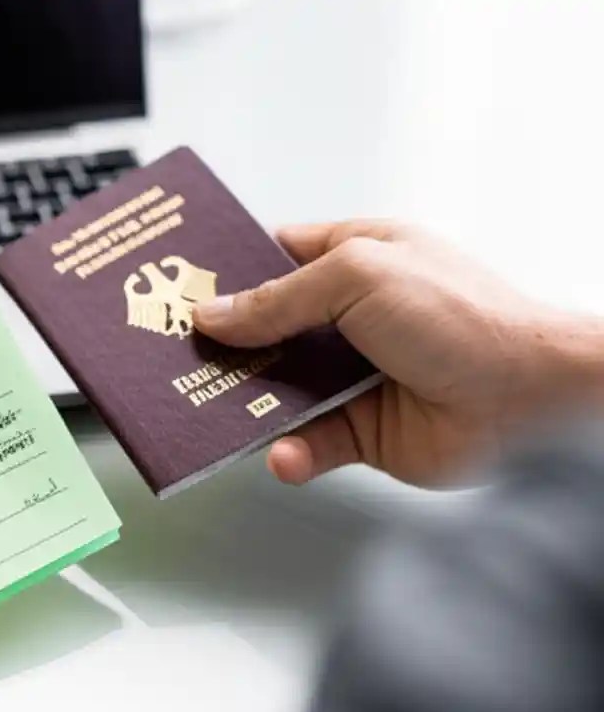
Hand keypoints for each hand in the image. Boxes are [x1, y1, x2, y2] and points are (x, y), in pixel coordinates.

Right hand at [193, 221, 603, 486]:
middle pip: (263, 330)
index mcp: (355, 258)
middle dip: (223, 346)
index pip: (272, 259)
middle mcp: (351, 316)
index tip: (179, 287)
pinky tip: (283, 453)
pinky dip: (290, 452)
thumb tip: (216, 314)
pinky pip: (308, 443)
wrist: (535, 402)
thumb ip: (279, 299)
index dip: (226, 273)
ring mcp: (355, 375)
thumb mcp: (358, 279)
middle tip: (176, 358)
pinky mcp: (363, 431)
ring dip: (246, 404)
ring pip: (276, 391)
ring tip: (209, 411)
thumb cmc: (467, 318)